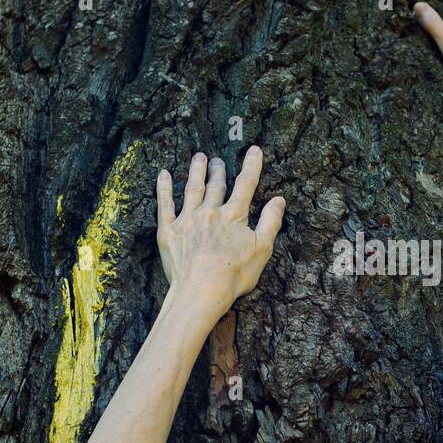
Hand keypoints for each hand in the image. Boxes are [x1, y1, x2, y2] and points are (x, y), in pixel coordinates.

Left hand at [156, 148, 284, 318]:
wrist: (200, 291)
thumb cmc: (234, 275)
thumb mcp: (262, 249)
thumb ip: (271, 222)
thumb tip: (279, 200)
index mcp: (233, 216)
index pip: (245, 185)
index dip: (251, 167)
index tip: (254, 151)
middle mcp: (210, 212)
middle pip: (216, 186)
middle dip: (218, 171)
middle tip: (218, 160)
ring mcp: (187, 220)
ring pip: (192, 189)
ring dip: (196, 172)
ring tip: (198, 158)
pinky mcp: (169, 231)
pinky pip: (165, 204)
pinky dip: (164, 188)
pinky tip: (163, 174)